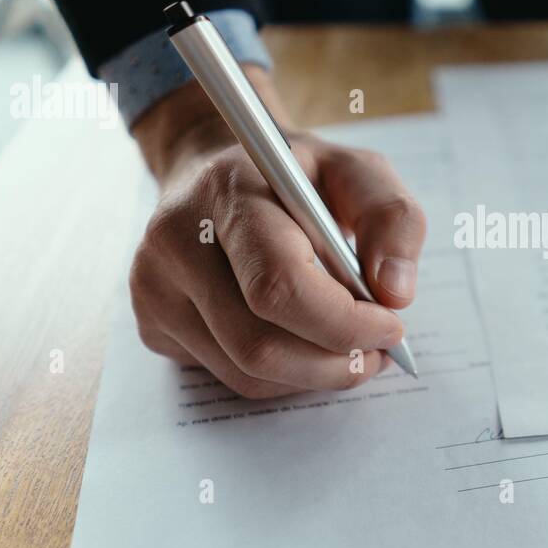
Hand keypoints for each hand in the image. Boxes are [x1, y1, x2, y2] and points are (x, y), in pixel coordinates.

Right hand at [128, 66, 425, 397]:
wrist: (214, 171)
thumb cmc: (293, 176)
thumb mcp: (355, 170)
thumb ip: (392, 217)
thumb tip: (395, 293)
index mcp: (228, 192)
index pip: (278, 285)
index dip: (342, 322)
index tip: (391, 326)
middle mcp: (175, 240)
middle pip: (260, 345)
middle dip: (335, 363)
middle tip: (379, 353)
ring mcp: (153, 288)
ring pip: (247, 374)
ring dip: (314, 374)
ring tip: (350, 348)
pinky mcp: (152, 324)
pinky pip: (228, 377)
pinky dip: (282, 374)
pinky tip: (302, 340)